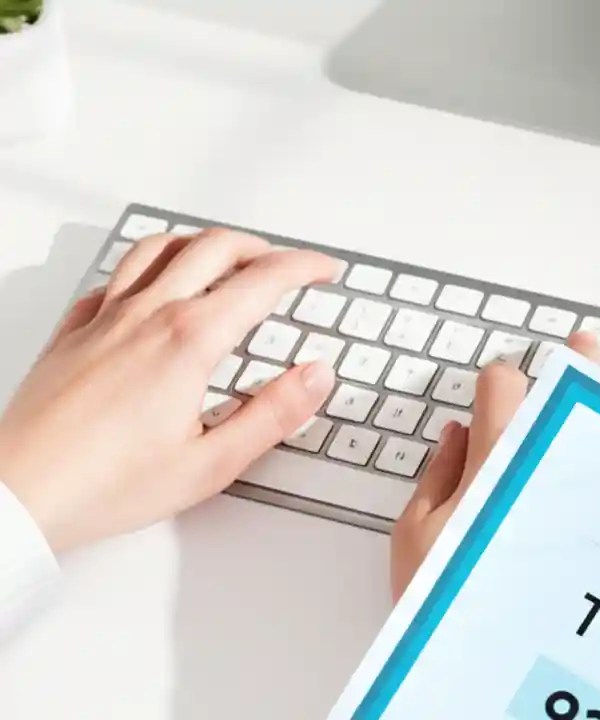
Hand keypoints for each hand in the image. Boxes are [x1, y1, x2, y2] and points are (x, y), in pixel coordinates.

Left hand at [0, 230, 340, 551]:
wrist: (18, 494)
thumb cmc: (103, 485)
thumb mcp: (212, 463)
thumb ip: (273, 414)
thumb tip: (316, 376)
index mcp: (189, 340)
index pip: (263, 281)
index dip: (304, 268)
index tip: (324, 270)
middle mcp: (147, 314)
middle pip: (214, 247)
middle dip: (261, 247)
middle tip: (285, 264)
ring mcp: (105, 317)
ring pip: (161, 247)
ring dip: (203, 242)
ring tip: (226, 257)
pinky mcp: (73, 331)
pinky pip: (115, 275)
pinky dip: (147, 267)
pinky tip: (151, 287)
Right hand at [390, 332, 599, 601]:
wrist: (499, 665)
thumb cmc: (451, 601)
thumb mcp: (416, 536)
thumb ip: (438, 475)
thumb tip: (457, 437)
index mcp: (495, 457)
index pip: (503, 385)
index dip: (500, 382)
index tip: (500, 388)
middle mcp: (546, 465)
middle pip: (567, 393)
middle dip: (573, 368)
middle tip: (580, 352)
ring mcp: (585, 491)